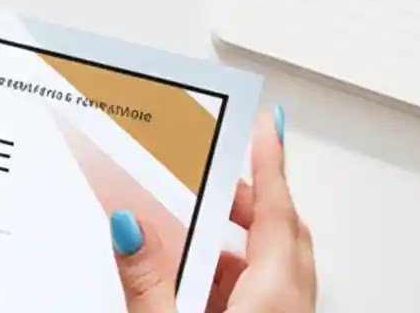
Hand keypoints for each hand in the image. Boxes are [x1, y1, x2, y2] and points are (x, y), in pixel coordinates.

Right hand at [109, 105, 315, 312]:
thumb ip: (148, 278)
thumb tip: (130, 227)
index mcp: (274, 298)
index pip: (277, 212)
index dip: (270, 163)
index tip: (266, 124)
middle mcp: (289, 309)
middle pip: (278, 233)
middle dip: (244, 198)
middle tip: (210, 174)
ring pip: (269, 267)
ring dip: (231, 244)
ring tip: (183, 234)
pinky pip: (260, 295)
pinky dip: (230, 276)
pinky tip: (190, 285)